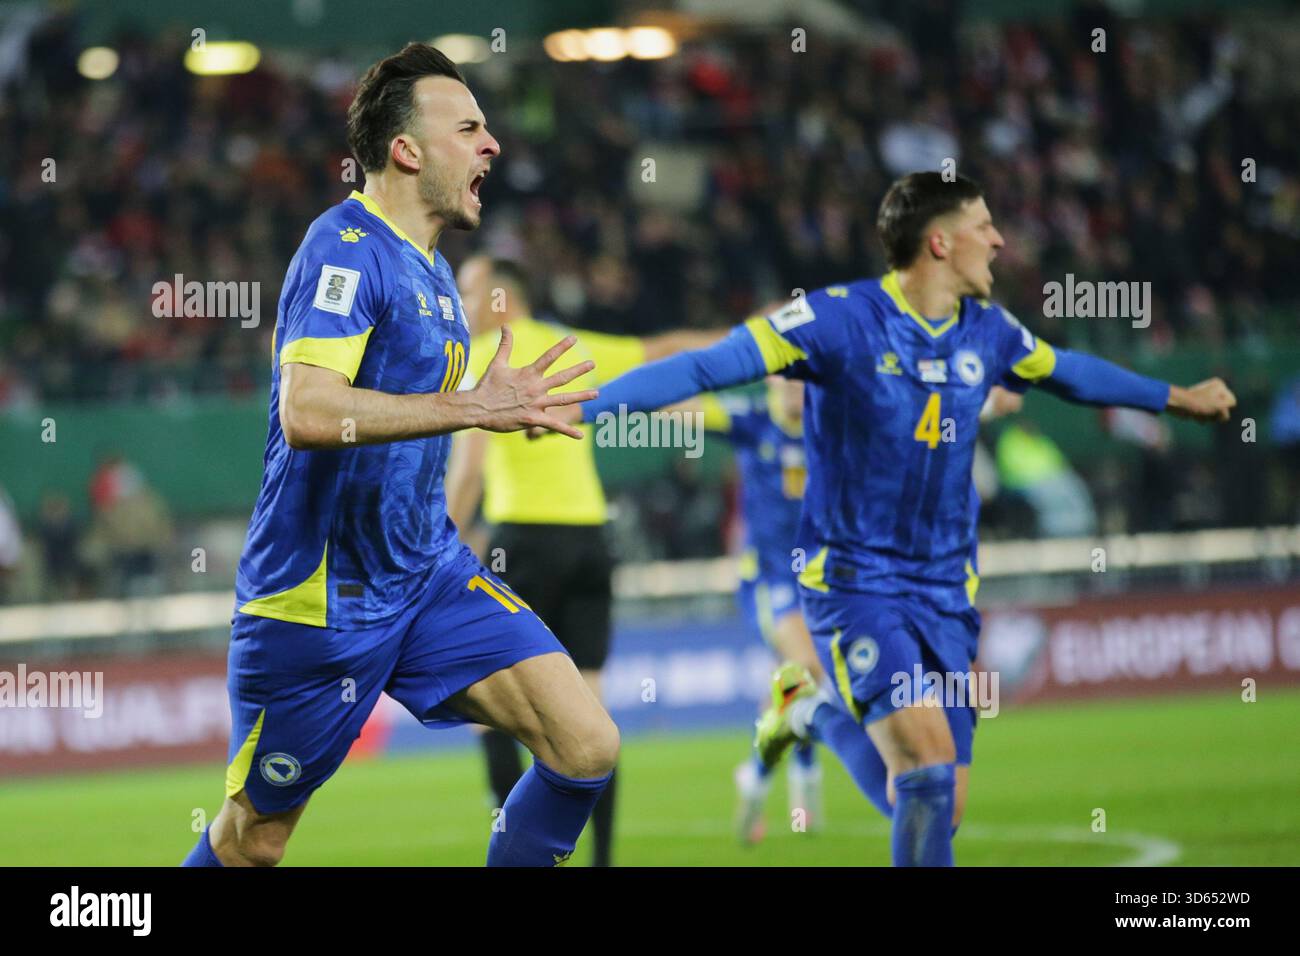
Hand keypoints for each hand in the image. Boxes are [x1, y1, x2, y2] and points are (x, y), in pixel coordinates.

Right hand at [469, 327, 595, 438]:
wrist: (478, 408)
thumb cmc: (487, 386)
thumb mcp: (497, 363)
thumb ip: (505, 345)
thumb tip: (505, 326)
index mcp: (528, 374)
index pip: (549, 357)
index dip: (562, 347)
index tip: (574, 338)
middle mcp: (535, 387)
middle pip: (562, 377)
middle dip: (578, 370)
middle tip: (593, 364)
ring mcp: (536, 404)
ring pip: (563, 399)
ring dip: (581, 396)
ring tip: (597, 393)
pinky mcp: (533, 419)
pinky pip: (554, 425)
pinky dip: (567, 431)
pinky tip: (580, 436)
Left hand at [1166, 377, 1235, 422]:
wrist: (1177, 405)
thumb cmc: (1199, 404)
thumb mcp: (1220, 408)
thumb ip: (1227, 413)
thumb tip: (1221, 417)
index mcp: (1220, 385)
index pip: (1232, 402)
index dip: (1224, 408)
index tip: (1213, 405)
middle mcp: (1214, 389)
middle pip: (1223, 409)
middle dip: (1215, 413)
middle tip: (1205, 410)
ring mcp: (1206, 397)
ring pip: (1214, 413)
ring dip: (1208, 417)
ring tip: (1199, 413)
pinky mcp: (1198, 404)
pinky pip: (1206, 415)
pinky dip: (1202, 418)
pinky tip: (1195, 416)